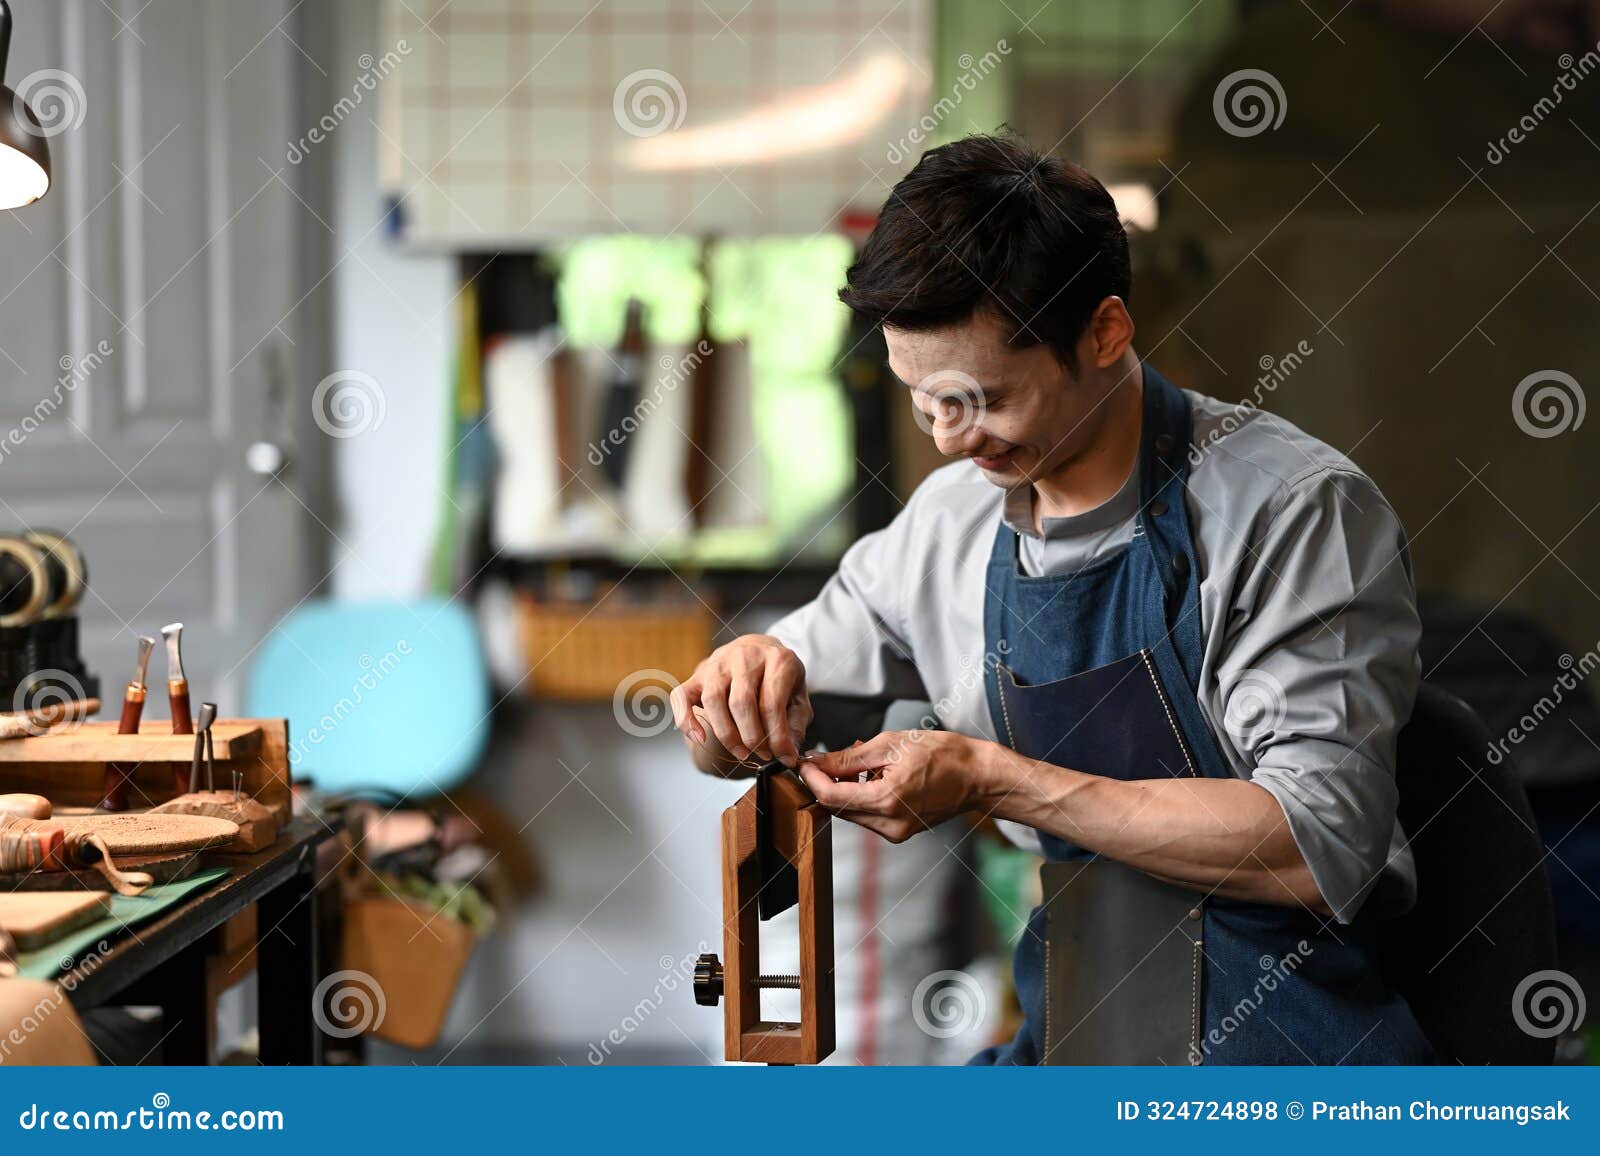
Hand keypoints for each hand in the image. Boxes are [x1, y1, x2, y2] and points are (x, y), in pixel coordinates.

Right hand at [670, 634, 811, 766]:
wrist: (759, 649)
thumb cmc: (779, 678)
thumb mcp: (798, 696)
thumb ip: (796, 725)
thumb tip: (788, 753)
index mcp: (777, 659)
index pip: (772, 703)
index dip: (777, 736)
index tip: (783, 757)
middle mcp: (745, 656)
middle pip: (741, 703)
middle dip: (752, 738)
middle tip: (762, 755)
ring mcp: (718, 663)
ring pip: (713, 700)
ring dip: (727, 734)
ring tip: (742, 753)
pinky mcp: (698, 673)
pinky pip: (682, 696)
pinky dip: (687, 719)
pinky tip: (700, 738)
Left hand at [798, 730, 988, 842]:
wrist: (977, 776)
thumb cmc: (942, 755)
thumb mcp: (890, 745)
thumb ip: (848, 758)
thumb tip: (816, 762)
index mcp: (887, 801)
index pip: (831, 797)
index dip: (812, 779)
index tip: (804, 762)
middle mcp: (890, 825)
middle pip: (837, 807)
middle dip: (828, 781)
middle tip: (832, 756)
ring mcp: (896, 833)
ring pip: (851, 812)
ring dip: (846, 788)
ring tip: (863, 762)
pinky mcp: (900, 833)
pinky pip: (868, 816)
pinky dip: (863, 796)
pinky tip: (875, 776)